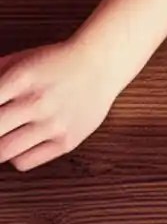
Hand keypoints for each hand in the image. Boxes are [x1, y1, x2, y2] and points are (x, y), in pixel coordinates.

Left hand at [0, 39, 127, 171]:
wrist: (99, 67)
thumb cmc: (55, 63)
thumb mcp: (17, 61)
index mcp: (20, 79)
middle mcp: (36, 103)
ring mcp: (53, 125)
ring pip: (3, 152)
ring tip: (2, 135)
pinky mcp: (66, 142)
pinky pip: (25, 162)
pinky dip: (14, 156)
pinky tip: (19, 143)